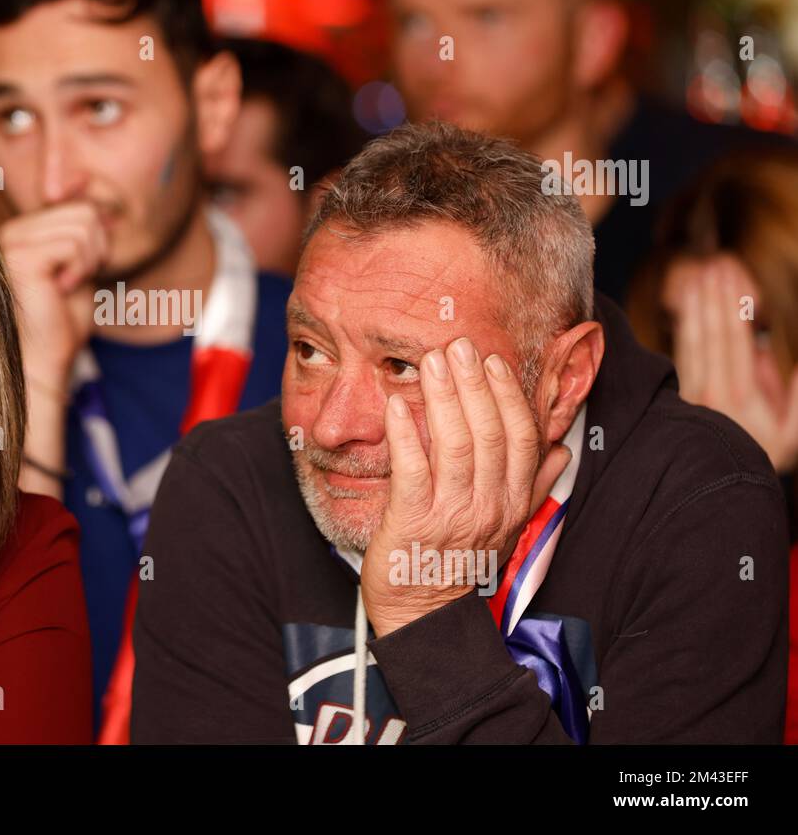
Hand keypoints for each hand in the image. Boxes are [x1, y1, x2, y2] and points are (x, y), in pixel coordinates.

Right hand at [0, 202, 107, 386]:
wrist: (45, 359)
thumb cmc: (63, 320)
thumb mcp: (80, 266)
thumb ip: (83, 232)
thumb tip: (95, 197)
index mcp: (25, 230)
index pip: (77, 206)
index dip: (94, 236)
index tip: (82, 266)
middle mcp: (14, 230)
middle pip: (84, 212)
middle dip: (96, 250)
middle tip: (77, 280)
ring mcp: (13, 241)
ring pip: (83, 226)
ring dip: (89, 263)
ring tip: (67, 286)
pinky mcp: (21, 257)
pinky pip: (73, 245)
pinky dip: (80, 270)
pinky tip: (61, 289)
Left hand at [361, 338, 570, 636]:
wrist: (424, 612)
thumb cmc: (460, 561)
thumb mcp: (508, 526)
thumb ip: (532, 487)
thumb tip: (559, 452)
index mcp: (513, 501)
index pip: (522, 437)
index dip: (509, 395)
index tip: (493, 362)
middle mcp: (488, 505)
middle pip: (489, 432)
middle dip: (474, 383)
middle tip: (458, 345)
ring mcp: (452, 513)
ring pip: (455, 444)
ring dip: (443, 396)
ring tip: (432, 360)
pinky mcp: (413, 520)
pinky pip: (412, 468)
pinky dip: (405, 432)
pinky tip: (397, 404)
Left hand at [671, 256, 797, 472]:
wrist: (716, 480)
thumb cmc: (762, 452)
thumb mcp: (792, 431)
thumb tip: (796, 359)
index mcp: (739, 394)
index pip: (732, 340)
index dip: (730, 305)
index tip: (730, 277)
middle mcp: (710, 388)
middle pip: (710, 333)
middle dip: (712, 296)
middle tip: (714, 264)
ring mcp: (691, 389)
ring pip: (691, 339)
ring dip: (695, 305)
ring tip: (697, 274)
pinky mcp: (681, 390)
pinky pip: (682, 350)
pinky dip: (683, 323)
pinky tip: (685, 302)